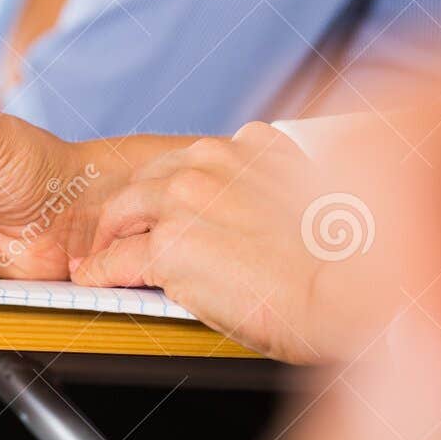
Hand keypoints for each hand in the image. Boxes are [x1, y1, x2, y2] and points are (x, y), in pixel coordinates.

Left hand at [70, 122, 362, 363]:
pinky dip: (100, 270)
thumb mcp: (312, 193)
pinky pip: (117, 259)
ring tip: (101, 254)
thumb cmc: (340, 258)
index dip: (174, 187)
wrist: (344, 294)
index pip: (190, 159)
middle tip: (120, 231)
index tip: (168, 205)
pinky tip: (95, 278)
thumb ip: (275, 182)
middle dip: (132, 209)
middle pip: (148, 180)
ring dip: (110, 236)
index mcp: (249, 145)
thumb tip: (262, 199)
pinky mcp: (169, 246)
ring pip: (124, 212)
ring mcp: (186, 201)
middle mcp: (212, 163)